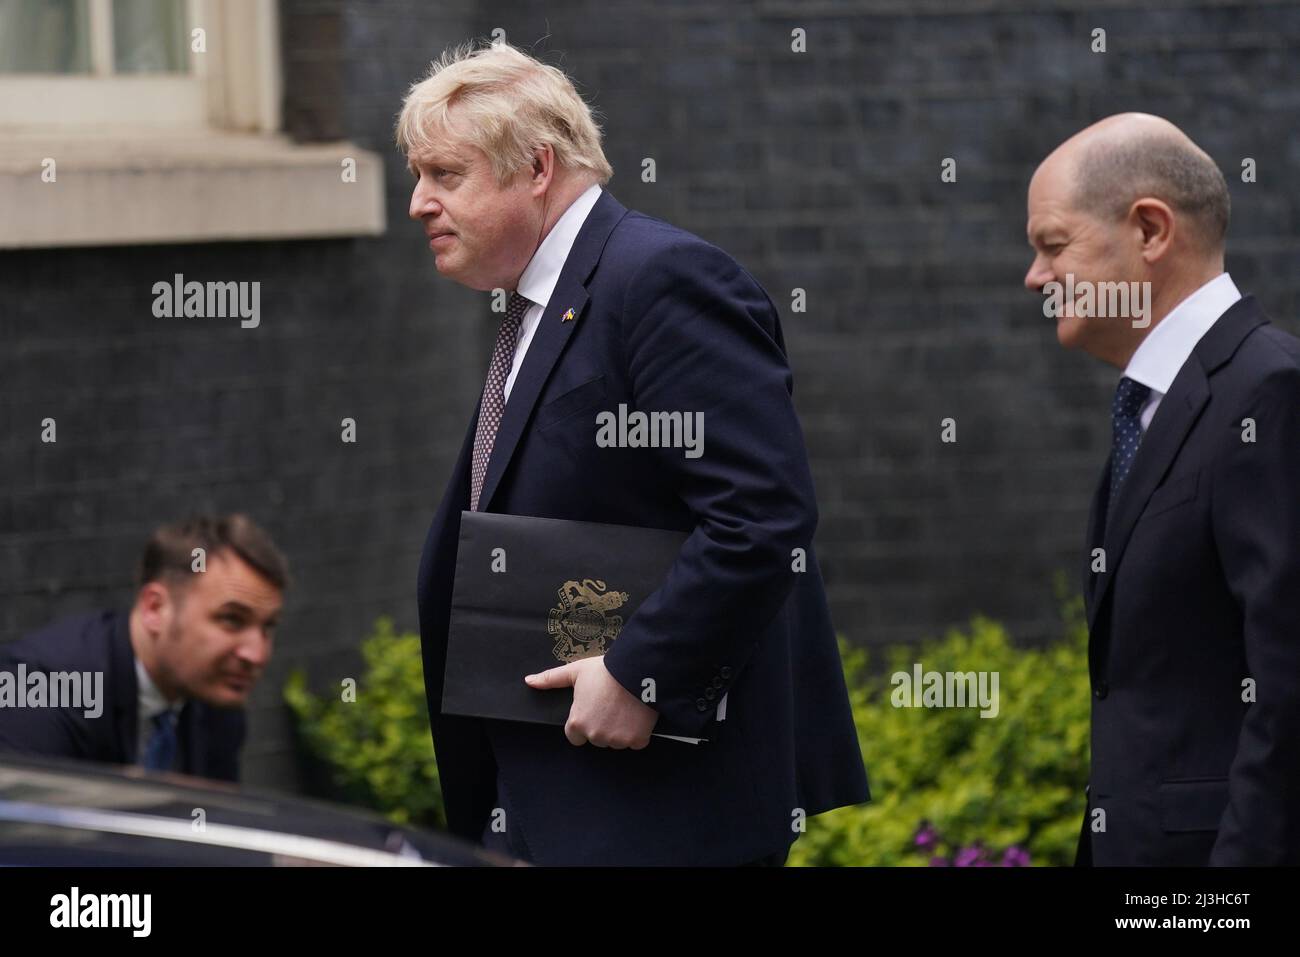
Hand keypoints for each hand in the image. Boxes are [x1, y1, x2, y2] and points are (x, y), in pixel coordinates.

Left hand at [525, 656, 658, 748]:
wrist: (637, 670)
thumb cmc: (604, 671)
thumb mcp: (575, 672)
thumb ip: (551, 679)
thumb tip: (529, 681)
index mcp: (578, 723)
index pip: (574, 736)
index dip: (582, 723)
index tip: (592, 711)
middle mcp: (595, 735)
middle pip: (596, 738)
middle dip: (602, 726)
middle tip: (610, 706)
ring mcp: (617, 740)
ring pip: (616, 741)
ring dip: (620, 730)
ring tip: (624, 708)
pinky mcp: (637, 740)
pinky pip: (636, 742)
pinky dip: (638, 732)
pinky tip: (637, 715)